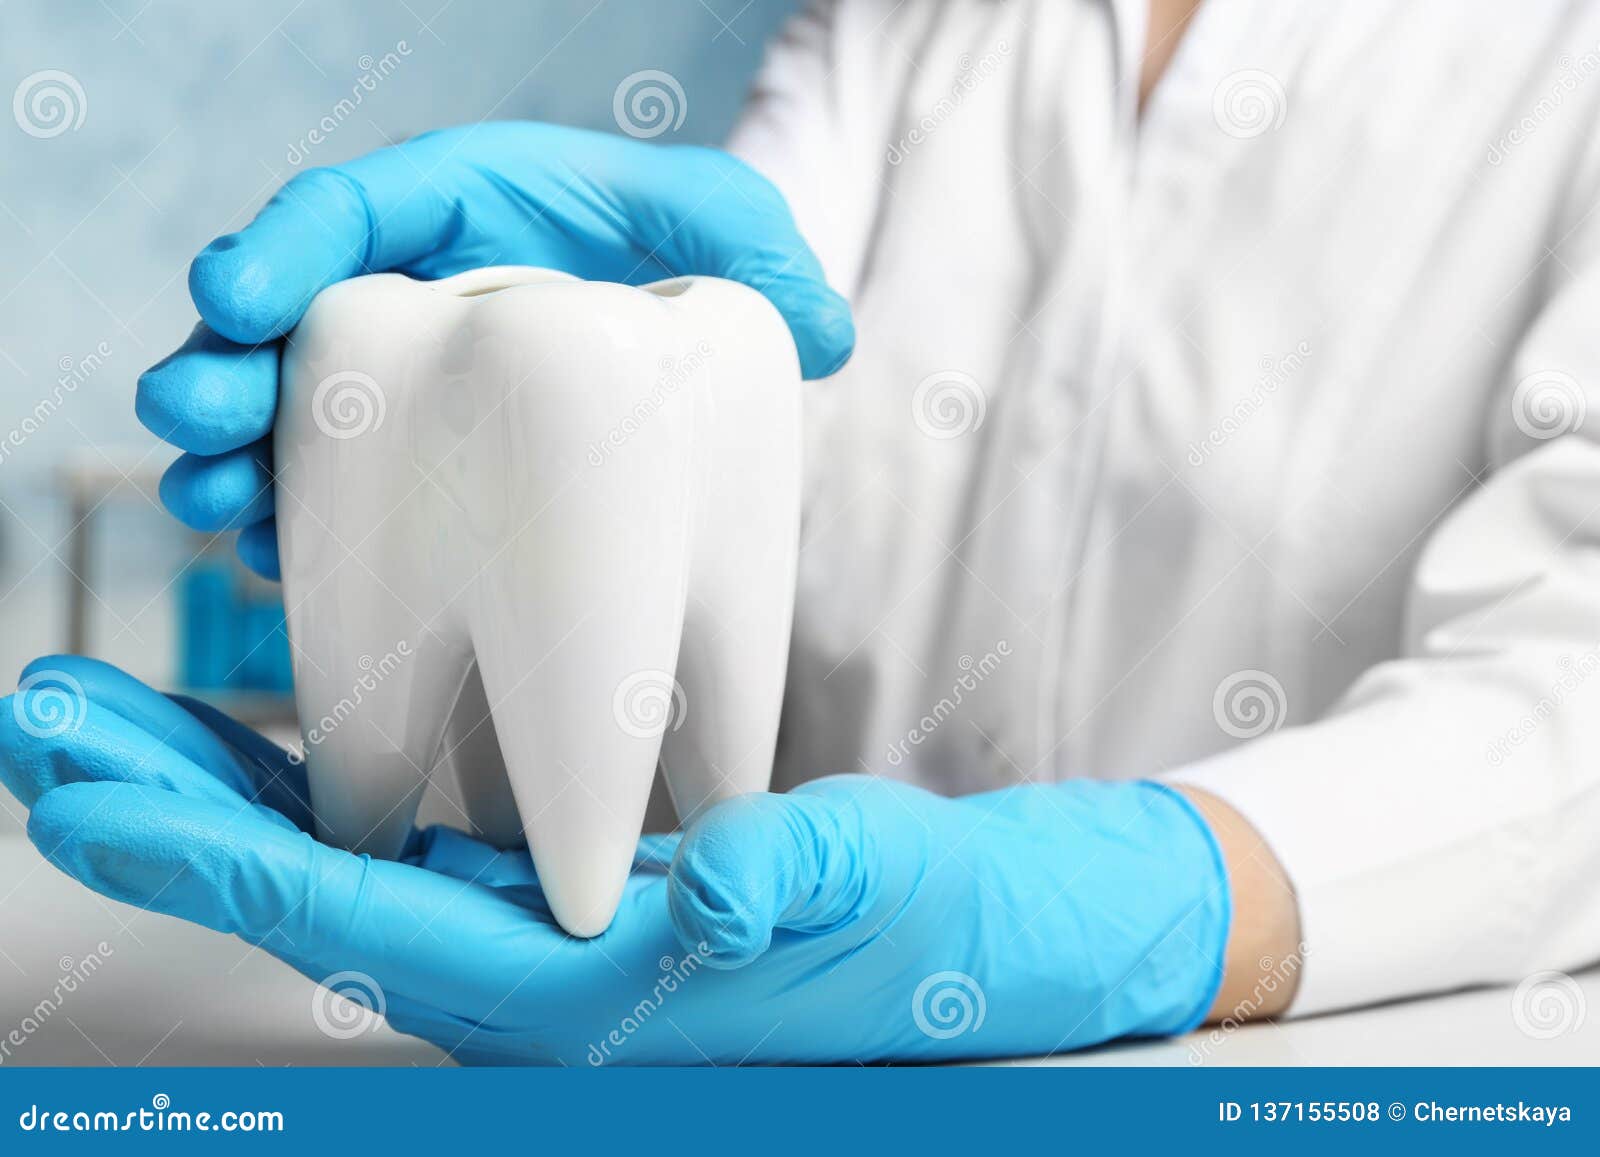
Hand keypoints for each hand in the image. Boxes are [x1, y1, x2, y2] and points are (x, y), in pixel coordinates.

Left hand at [0, 657, 1227, 1064]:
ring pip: (338, 851)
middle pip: (302, 887)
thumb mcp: (862, 901)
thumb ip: (788, 892)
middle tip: (47, 720)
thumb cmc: (913, 937)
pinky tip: (278, 718)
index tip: (78, 780)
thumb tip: (716, 885)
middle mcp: (518, 971)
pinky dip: (325, 772)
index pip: (345, 916)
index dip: (204, 852)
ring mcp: (529, 930)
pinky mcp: (558, 886)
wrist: (965, 947)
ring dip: (222, 786)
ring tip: (117, 709)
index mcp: (561, 994)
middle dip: (166, 811)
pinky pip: (407, 828)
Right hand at [136, 122, 854, 578]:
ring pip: (289, 414)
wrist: (667, 317)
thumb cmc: (677, 248)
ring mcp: (401, 382)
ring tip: (215, 505)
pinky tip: (285, 564)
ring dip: (238, 458)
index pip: (347, 210)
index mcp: (453, 208)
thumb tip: (823, 332)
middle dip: (223, 365)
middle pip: (283, 320)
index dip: (280, 246)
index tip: (236, 292)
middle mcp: (404, 293)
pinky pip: (337, 489)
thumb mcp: (720, 221)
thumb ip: (758, 251)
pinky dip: (303, 524)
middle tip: (193, 418)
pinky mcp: (415, 457)